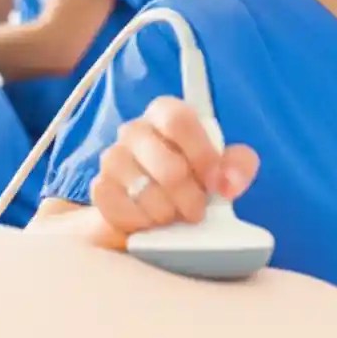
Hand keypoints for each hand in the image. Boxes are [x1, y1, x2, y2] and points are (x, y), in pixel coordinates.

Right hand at [90, 95, 259, 235]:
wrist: (153, 211)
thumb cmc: (191, 181)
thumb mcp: (223, 170)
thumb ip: (237, 167)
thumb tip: (229, 181)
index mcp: (165, 114)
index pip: (178, 119)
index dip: (202, 155)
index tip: (215, 182)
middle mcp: (134, 130)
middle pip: (167, 164)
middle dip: (189, 196)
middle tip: (197, 209)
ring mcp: (112, 158)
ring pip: (145, 192)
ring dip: (166, 213)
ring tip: (173, 216)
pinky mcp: (99, 189)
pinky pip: (122, 210)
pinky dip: (143, 223)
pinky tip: (150, 222)